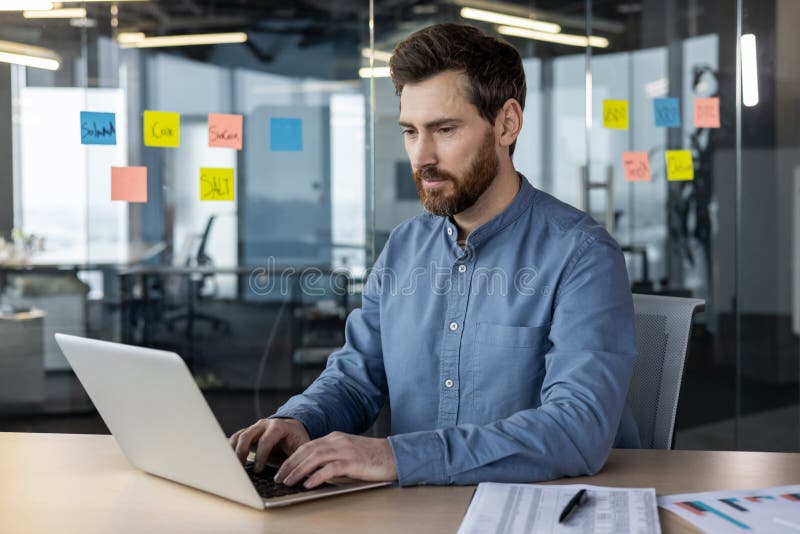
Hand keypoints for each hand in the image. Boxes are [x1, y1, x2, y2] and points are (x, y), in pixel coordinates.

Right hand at [229, 418, 309, 472]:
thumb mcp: (302, 447)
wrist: (294, 429)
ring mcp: (255, 427)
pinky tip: (230, 460)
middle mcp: (265, 424)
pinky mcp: (249, 432)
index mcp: (279, 426)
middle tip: (240, 469)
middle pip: (248, 435)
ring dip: (234, 451)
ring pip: (239, 436)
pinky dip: (231, 448)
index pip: (266, 440)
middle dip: (242, 453)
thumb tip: (295, 474)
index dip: (261, 455)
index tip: (258, 470)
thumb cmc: (298, 440)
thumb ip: (298, 458)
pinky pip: (236, 437)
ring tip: (233, 467)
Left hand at [275, 431, 396, 488]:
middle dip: (290, 464)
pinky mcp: (354, 462)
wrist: (394, 455)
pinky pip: (331, 468)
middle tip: (279, 477)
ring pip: (315, 458)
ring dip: (299, 470)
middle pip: (307, 450)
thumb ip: (332, 457)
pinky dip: (317, 476)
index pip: (307, 446)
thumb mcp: (348, 452)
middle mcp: (337, 441)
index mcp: (335, 437)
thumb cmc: (372, 457)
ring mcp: (345, 450)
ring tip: (288, 482)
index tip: (281, 469)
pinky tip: (308, 484)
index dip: (292, 457)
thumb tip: (312, 471)